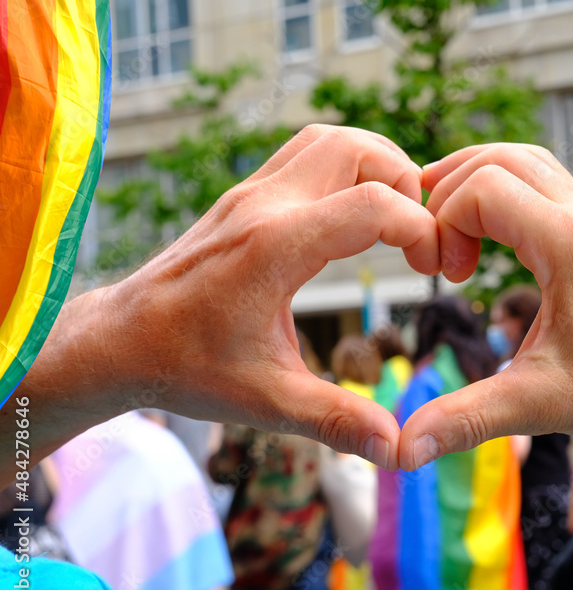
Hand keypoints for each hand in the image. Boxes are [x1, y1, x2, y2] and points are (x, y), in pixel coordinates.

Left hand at [23, 126, 438, 469]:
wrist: (119, 340)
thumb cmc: (186, 367)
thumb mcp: (266, 402)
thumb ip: (337, 420)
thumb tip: (399, 449)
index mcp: (274, 249)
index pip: (373, 205)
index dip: (423, 230)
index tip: (437, 269)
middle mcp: (264, 206)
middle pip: (355, 148)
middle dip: (405, 181)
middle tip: (420, 233)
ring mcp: (250, 193)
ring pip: (329, 140)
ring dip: (375, 165)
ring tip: (395, 217)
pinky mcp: (245, 196)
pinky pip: (306, 155)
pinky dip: (345, 170)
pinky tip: (353, 219)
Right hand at [398, 143, 572, 470]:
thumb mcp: (536, 404)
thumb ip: (465, 419)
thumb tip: (403, 452)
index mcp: (571, 243)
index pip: (482, 188)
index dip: (444, 222)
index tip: (447, 277)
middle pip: (500, 158)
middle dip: (451, 190)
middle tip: (433, 245)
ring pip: (528, 161)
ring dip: (479, 180)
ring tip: (447, 224)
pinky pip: (547, 181)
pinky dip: (508, 191)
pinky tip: (491, 236)